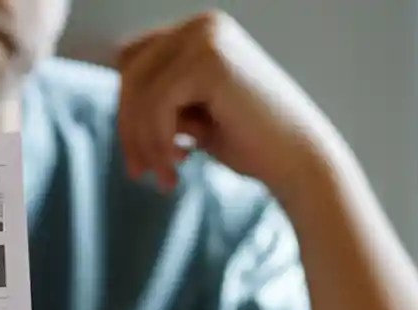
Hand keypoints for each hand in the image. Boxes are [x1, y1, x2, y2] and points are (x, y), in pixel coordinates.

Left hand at [116, 10, 341, 194]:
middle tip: (141, 174)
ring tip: (164, 177)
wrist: (299, 163)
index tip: (140, 158)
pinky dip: (159, 144)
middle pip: (129, 74)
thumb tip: (119, 103)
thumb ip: (158, 98)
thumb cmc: (250, 142)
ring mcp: (206, 37)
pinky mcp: (209, 61)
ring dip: (144, 143)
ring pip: (137, 92)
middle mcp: (202, 25)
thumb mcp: (192, 114)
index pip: (133, 62)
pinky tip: (179, 167)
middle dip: (130, 130)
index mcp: (199, 31)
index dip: (128, 111)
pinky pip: (155, 105)